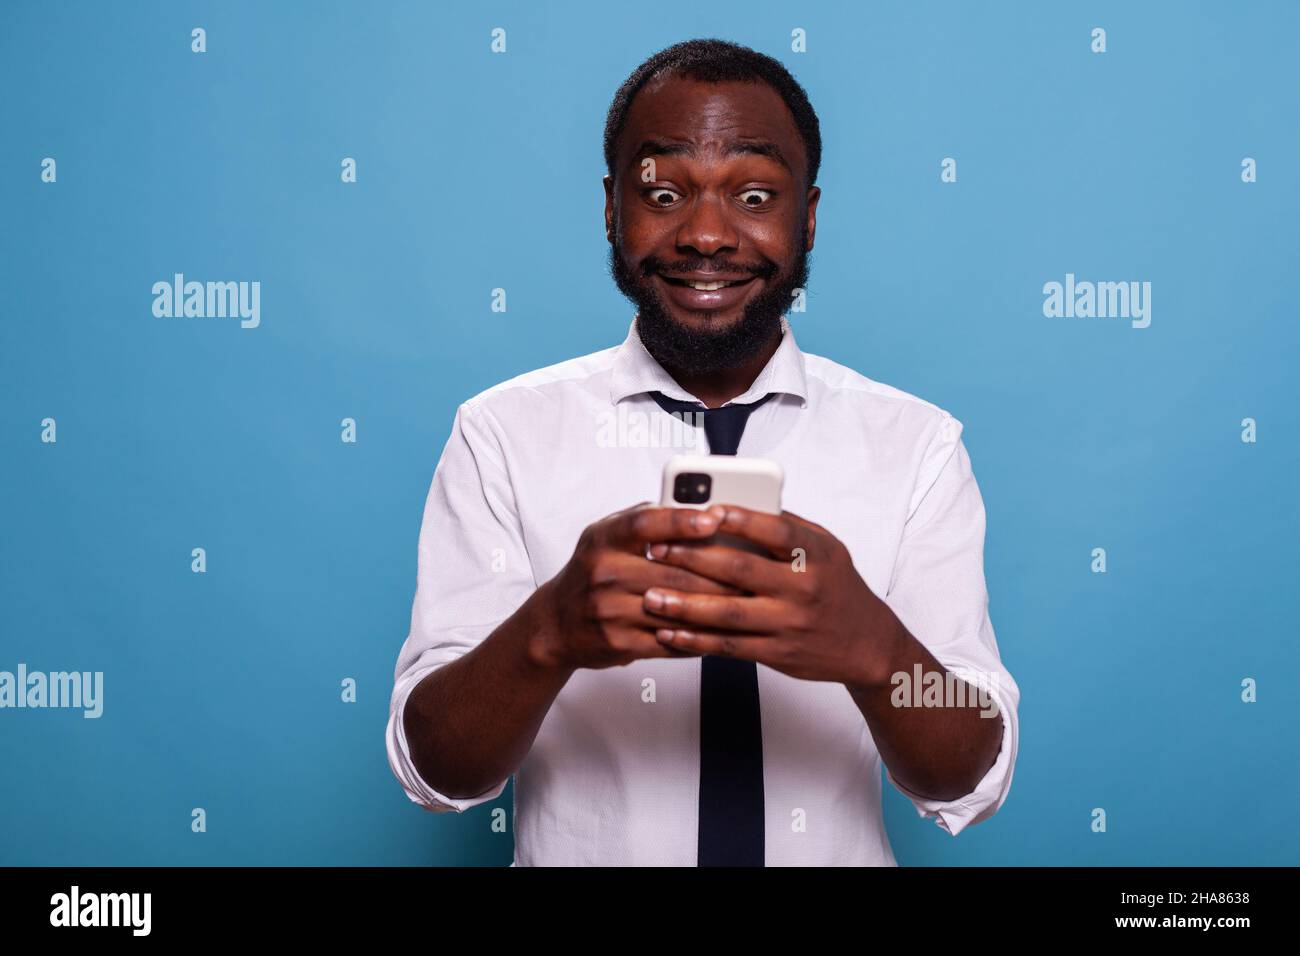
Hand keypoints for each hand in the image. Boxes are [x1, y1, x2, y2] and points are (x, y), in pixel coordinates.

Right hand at [530, 503, 742, 671]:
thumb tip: (693, 504)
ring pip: (676, 607)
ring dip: (716, 606)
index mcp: (604, 539)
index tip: (716, 517)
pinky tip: (721, 629)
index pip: (645, 523)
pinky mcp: (619, 642)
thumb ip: (643, 520)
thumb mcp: (605, 536)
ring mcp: (610, 610)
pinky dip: (699, 635)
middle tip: (753, 568)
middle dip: (719, 571)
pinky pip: (669, 639)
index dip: (682, 519)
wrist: (556, 623)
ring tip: (748, 599)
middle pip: (673, 570)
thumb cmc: (592, 571)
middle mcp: (604, 572)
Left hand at [641, 505, 900, 688]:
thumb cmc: (838, 586)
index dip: (741, 519)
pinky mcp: (777, 653)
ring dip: (685, 605)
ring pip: (728, 613)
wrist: (866, 645)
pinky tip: (669, 633)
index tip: (706, 510)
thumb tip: (739, 504)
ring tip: (651, 596)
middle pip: (741, 570)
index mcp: (816, 555)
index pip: (776, 531)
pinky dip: (696, 640)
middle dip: (693, 558)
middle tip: (657, 549)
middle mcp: (803, 588)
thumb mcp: (827, 548)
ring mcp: (789, 624)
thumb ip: (788, 528)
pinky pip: (730, 646)